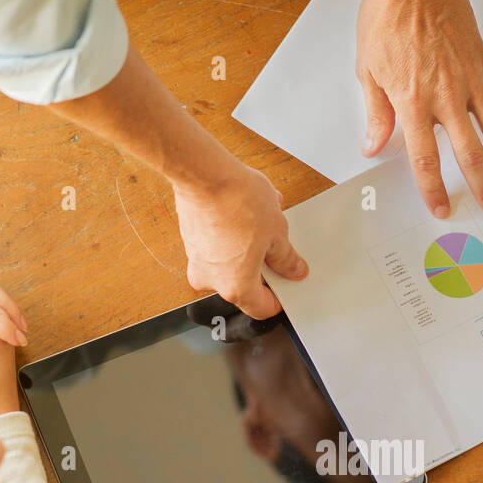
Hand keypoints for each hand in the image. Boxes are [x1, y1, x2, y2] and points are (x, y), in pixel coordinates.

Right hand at [174, 160, 307, 319]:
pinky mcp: (190, 239)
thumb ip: (286, 257)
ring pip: (229, 263)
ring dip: (247, 248)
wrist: (204, 173)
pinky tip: (244, 214)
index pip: (260, 309)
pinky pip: (216, 246)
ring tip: (262, 224)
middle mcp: (210, 279)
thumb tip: (293, 268)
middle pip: (243, 285)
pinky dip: (231, 235)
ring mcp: (196, 260)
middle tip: (276, 249)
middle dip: (262, 267)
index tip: (285, 287)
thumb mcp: (276, 232)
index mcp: (235, 287)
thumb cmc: (235, 202)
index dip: (277, 299)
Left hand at [357, 0, 482, 220]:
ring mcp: (468, 80)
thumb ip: (376, 113)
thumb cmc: (386, 17)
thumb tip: (373, 146)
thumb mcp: (368, 69)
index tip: (442, 209)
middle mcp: (445, 96)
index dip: (433, 189)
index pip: (424, 159)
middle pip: (470, 154)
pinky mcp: (481, 62)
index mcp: (412, 103)